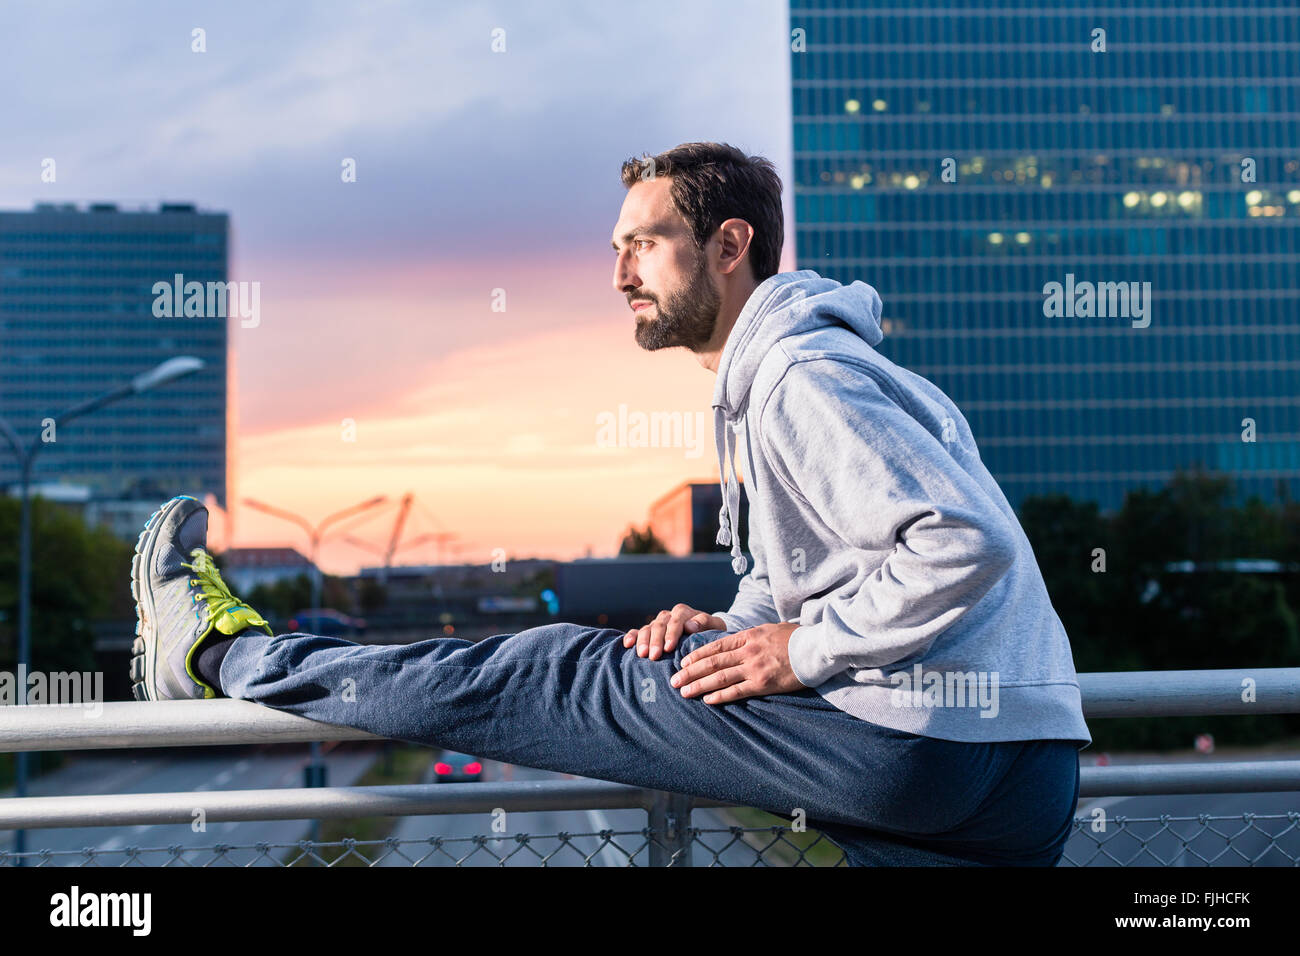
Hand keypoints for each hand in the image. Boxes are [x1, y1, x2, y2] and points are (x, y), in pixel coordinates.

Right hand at [623, 604, 726, 660]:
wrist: (705, 633)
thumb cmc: (711, 632)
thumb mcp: (714, 626)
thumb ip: (704, 623)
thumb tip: (690, 626)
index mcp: (683, 612)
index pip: (676, 621)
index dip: (671, 634)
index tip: (669, 648)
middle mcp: (668, 616)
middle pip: (659, 625)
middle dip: (655, 641)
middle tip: (653, 656)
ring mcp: (658, 623)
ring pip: (647, 628)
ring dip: (643, 641)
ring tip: (642, 655)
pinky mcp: (650, 631)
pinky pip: (638, 631)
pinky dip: (632, 636)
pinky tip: (627, 644)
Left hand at [670, 622, 806, 704]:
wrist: (816, 648)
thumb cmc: (795, 638)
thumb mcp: (769, 629)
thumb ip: (750, 636)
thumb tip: (736, 641)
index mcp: (748, 636)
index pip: (716, 646)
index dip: (696, 654)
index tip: (682, 661)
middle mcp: (747, 651)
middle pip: (712, 662)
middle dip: (690, 671)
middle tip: (674, 680)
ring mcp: (754, 668)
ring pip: (719, 677)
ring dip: (699, 685)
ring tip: (683, 691)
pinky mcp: (763, 683)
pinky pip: (737, 691)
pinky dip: (720, 696)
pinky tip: (707, 700)